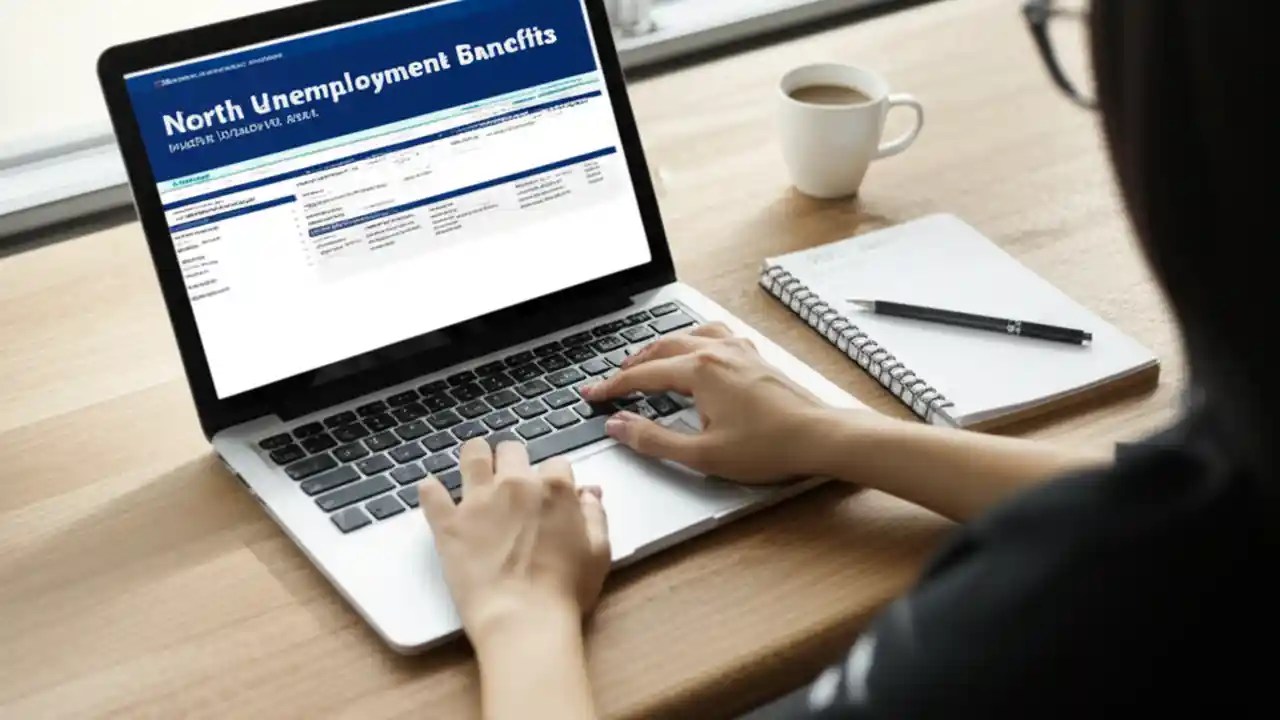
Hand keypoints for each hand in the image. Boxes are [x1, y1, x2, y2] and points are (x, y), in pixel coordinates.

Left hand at [419, 439, 610, 647]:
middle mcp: (515, 484)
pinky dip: (431, 490)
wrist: (524, 619)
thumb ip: (595, 516)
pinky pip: (431, 494)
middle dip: (514, 461)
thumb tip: (588, 494)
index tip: (552, 495)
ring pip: (471, 455)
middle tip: (513, 480)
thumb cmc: (566, 590)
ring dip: (475, 456)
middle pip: (512, 450)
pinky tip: (434, 492)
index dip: (556, 479)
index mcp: (554, 489)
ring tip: (475, 465)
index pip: (557, 464)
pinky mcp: (449, 524)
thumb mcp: (599, 553)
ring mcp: (478, 501)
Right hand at [582, 323, 854, 482]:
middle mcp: (716, 351)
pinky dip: (692, 338)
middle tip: (611, 380)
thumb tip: (618, 426)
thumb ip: (653, 439)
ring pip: (687, 334)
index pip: (642, 375)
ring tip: (645, 359)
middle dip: (631, 363)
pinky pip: (714, 334)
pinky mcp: (753, 356)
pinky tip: (695, 349)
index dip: (612, 386)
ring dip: (660, 346)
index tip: (592, 394)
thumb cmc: (768, 446)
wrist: (819, 437)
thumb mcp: (701, 453)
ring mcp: (737, 350)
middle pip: (660, 347)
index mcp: (698, 370)